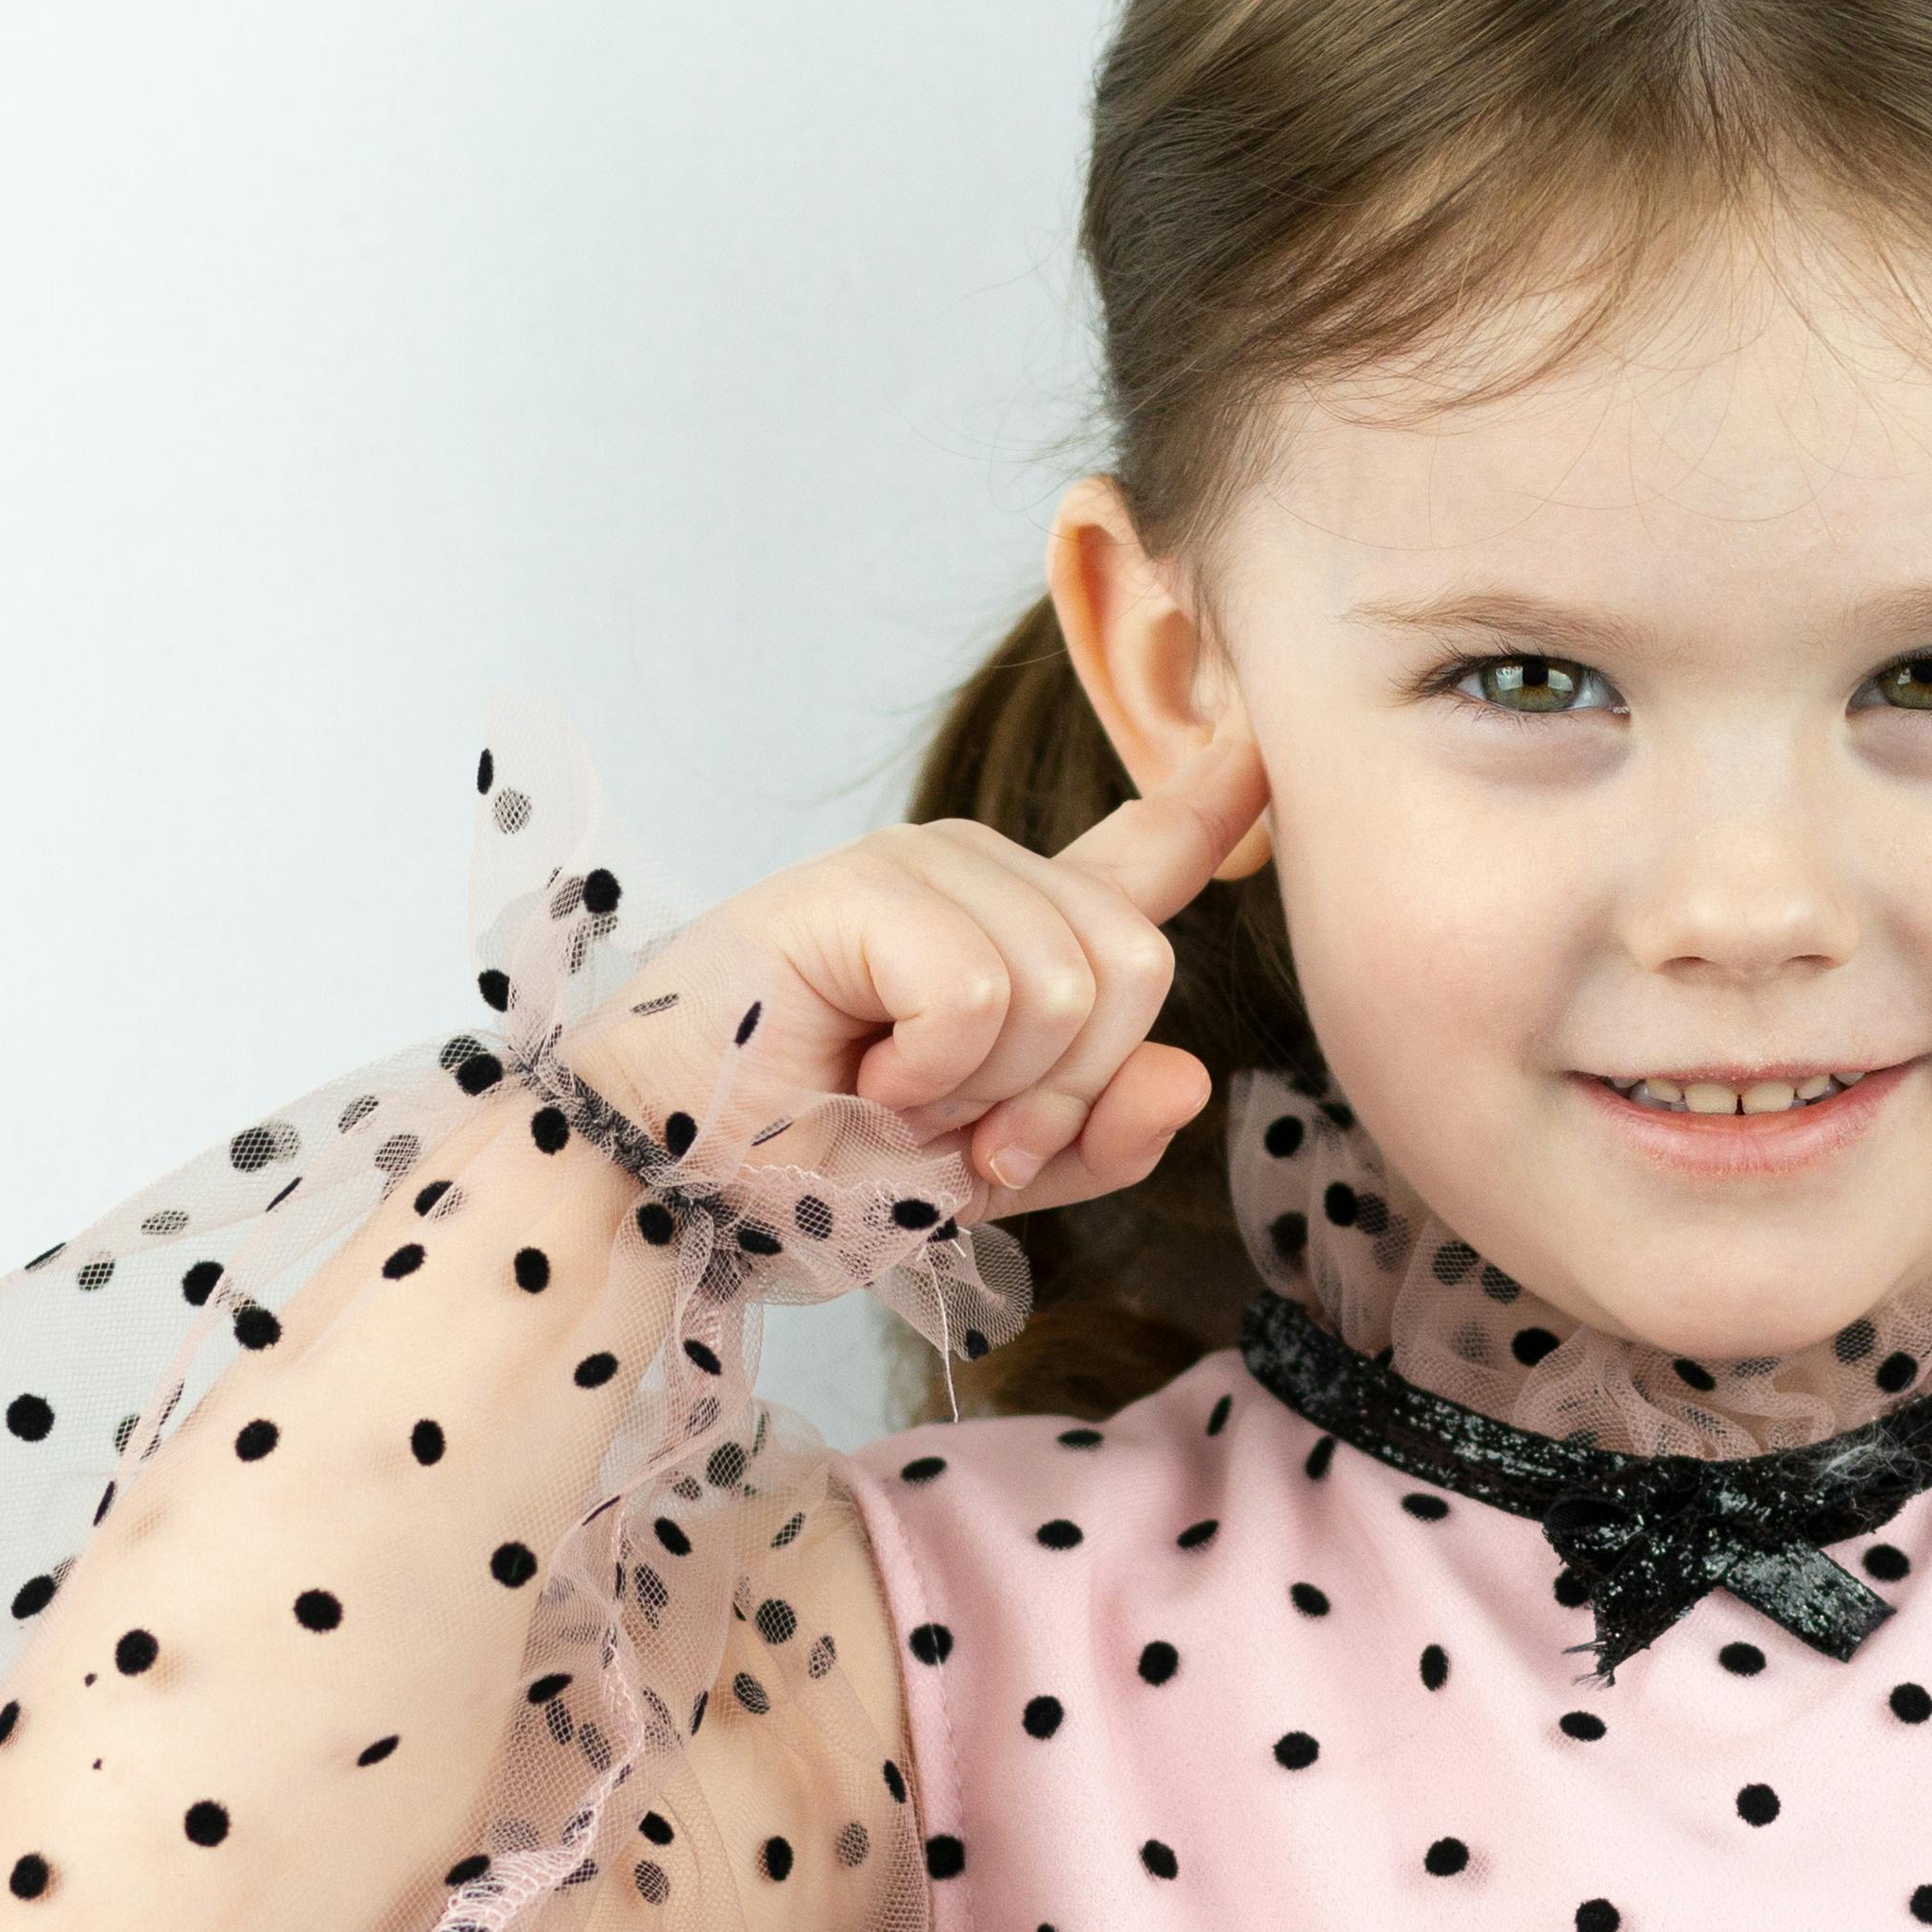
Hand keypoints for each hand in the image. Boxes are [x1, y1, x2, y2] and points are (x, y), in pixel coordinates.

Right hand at [564, 716, 1270, 1220]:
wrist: (664, 1189)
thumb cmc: (797, 1175)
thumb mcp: (980, 1184)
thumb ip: (1094, 1139)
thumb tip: (1188, 1075)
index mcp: (1016, 935)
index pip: (1144, 854)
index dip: (1214, 802)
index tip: (1268, 743)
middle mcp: (981, 876)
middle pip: (1138, 967)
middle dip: (1063, 1092)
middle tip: (955, 1136)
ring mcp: (922, 866)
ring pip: (1071, 984)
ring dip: (988, 1091)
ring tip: (891, 1102)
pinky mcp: (864, 884)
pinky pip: (984, 989)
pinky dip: (932, 1071)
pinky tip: (863, 1075)